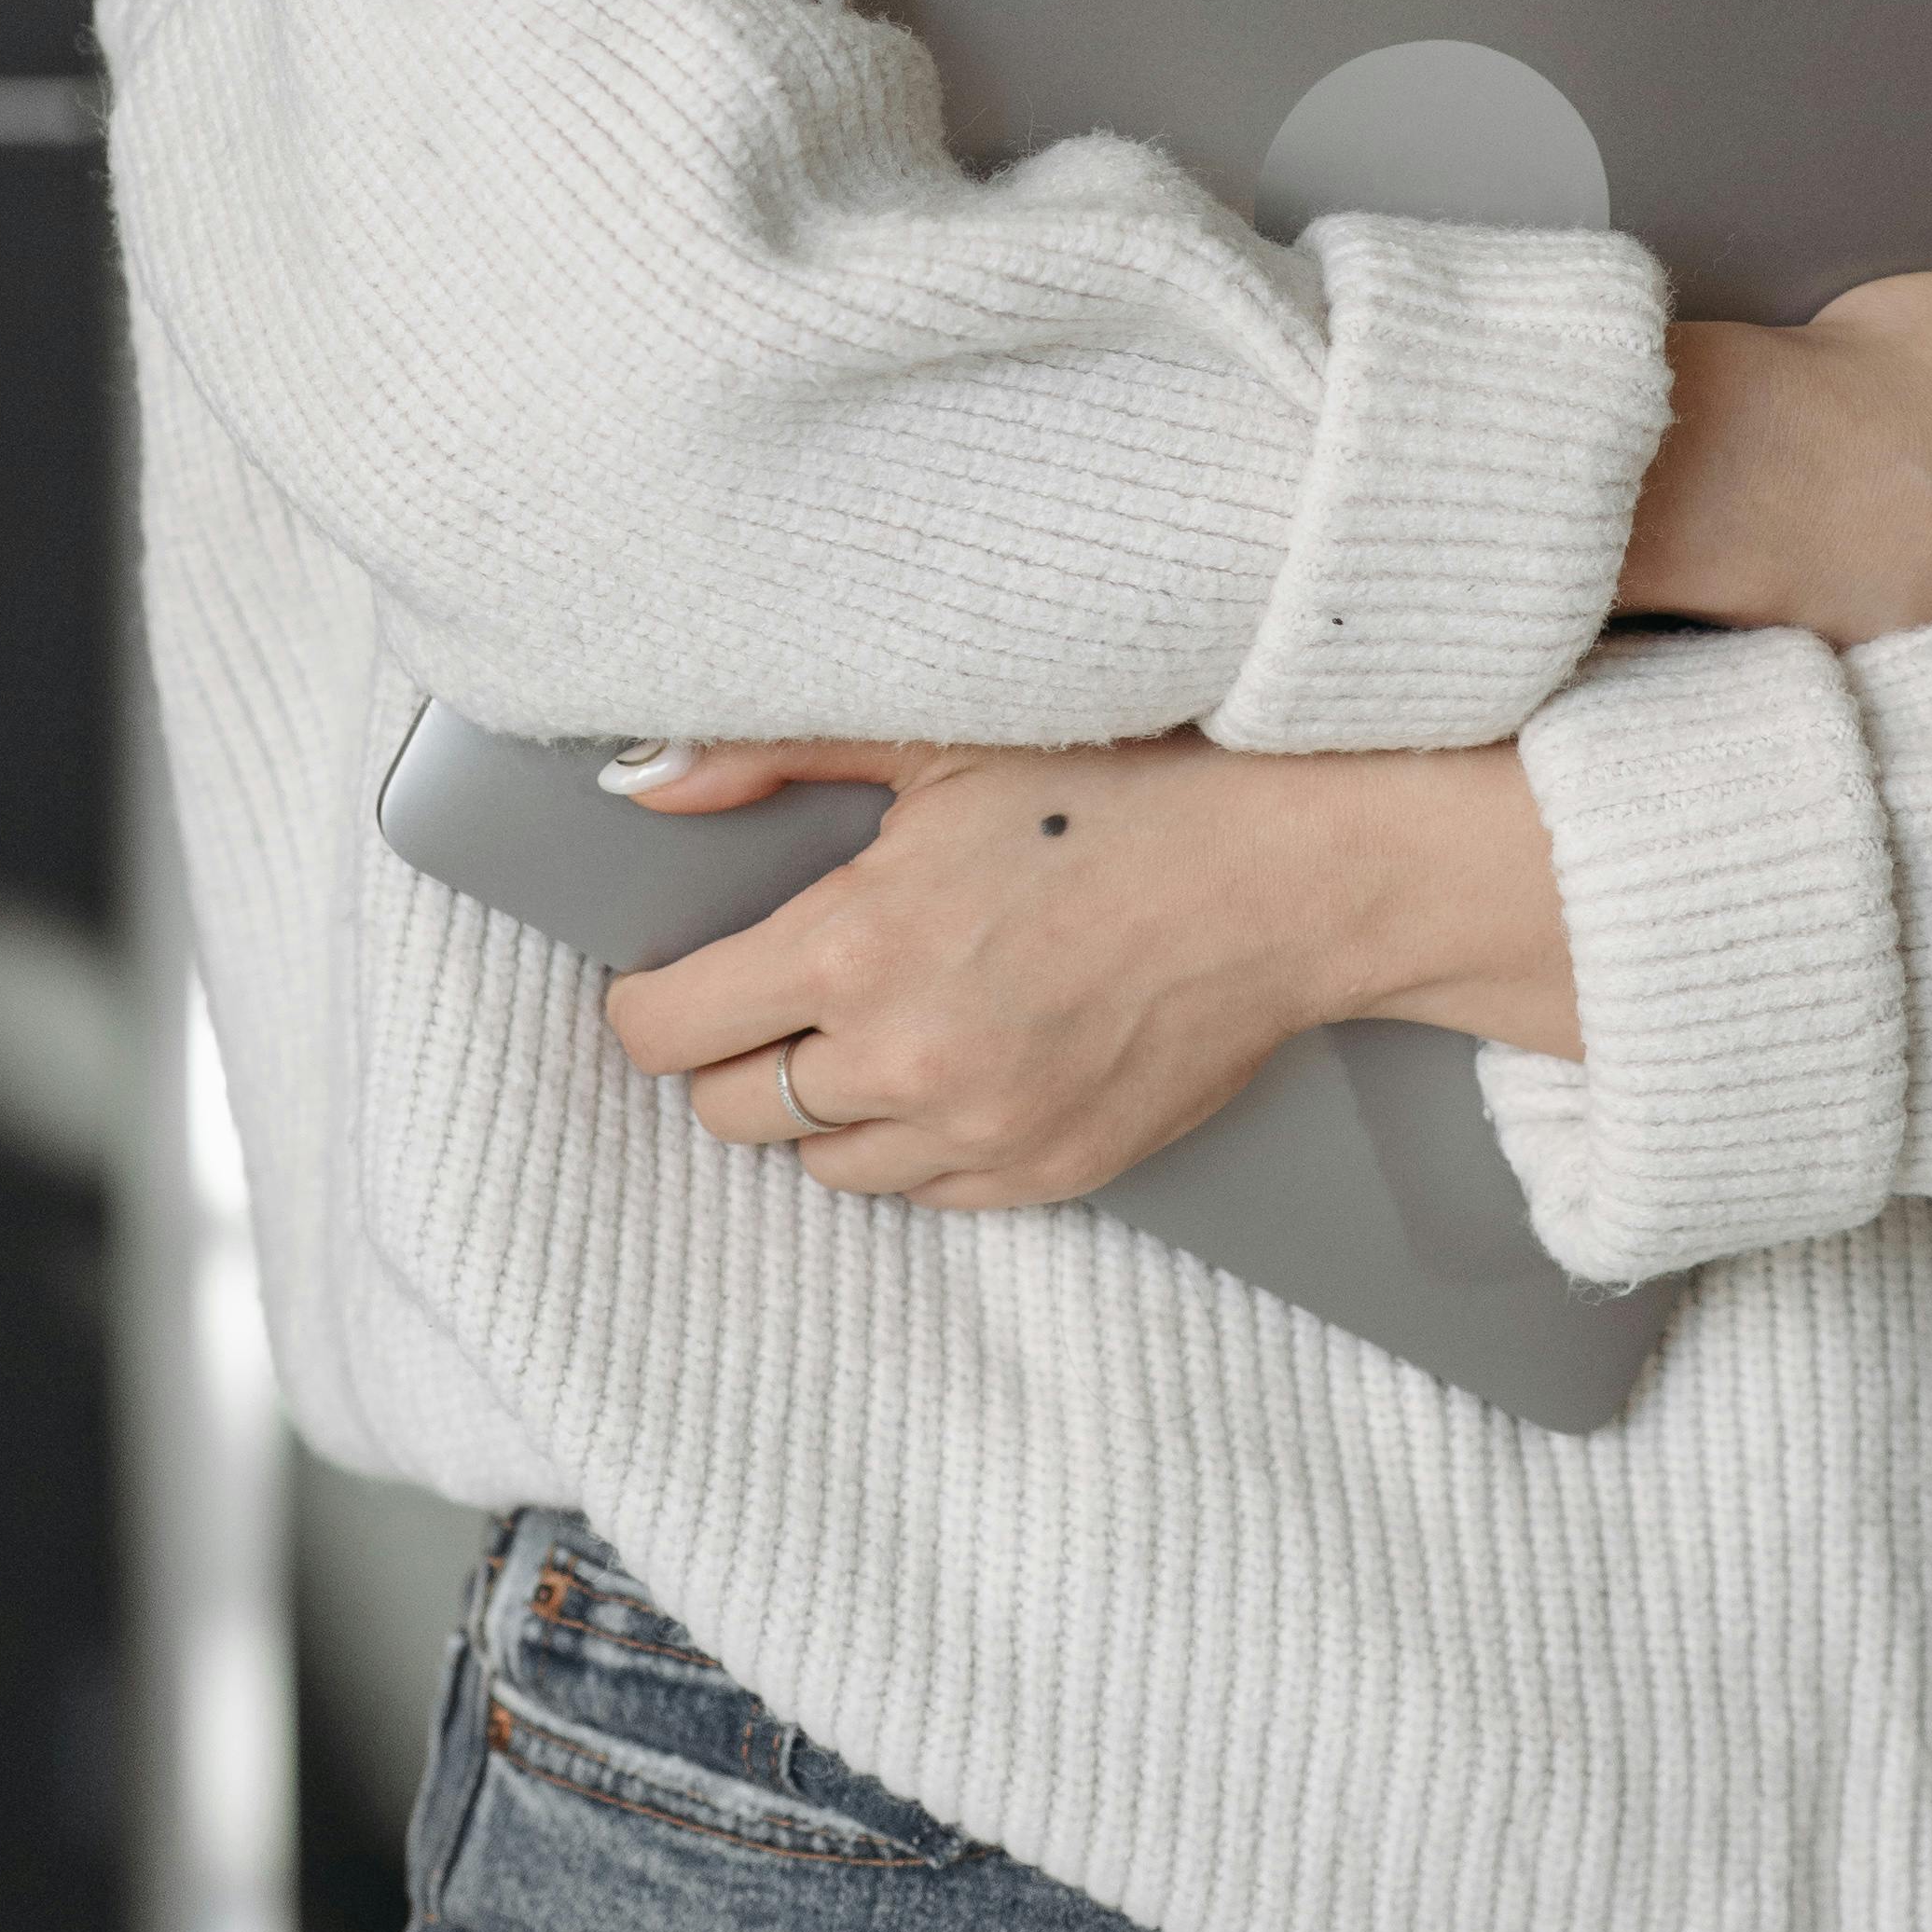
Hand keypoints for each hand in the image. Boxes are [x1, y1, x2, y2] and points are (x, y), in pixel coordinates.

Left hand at [601, 730, 1577, 1209]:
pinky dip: (912, 1142)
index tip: (671, 972)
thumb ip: (776, 754)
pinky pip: (924, 1194)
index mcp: (860, 944)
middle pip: (732, 1110)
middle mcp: (908, 1058)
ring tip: (876, 1018)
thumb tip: (640, 785)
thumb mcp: (942, 737)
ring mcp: (982, 1131)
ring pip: (824, 1164)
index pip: (670, 1028)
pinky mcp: (1050, 1172)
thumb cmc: (1123, 783)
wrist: (1291, 868)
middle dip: (732, 1051)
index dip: (651, 998)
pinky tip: (953, 1061)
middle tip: (777, 988)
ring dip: (824, 1102)